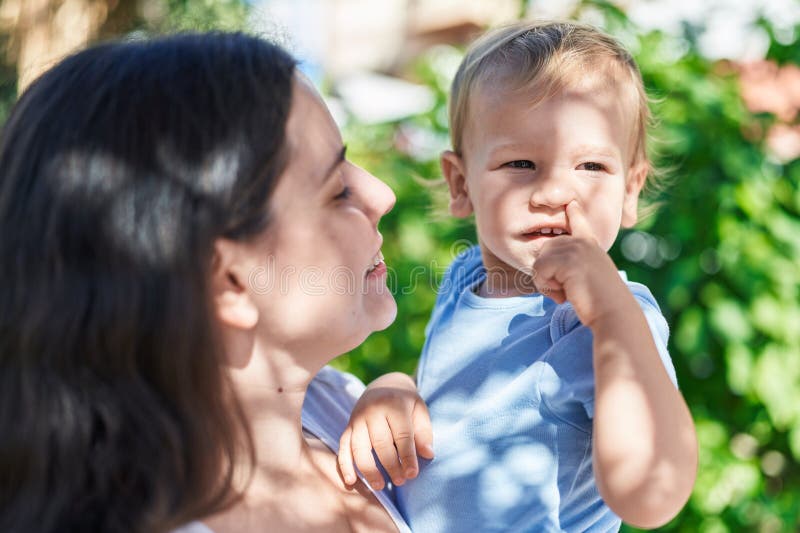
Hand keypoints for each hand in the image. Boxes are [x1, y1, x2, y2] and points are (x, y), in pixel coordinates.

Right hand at [338, 372, 433, 490]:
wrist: (384, 384)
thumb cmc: (406, 403)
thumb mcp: (419, 410)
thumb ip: (424, 432)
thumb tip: (428, 454)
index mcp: (395, 405)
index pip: (401, 434)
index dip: (407, 456)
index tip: (412, 474)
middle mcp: (373, 410)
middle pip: (380, 442)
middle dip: (390, 465)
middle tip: (400, 481)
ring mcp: (358, 418)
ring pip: (359, 447)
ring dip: (368, 469)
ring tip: (379, 486)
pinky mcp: (348, 426)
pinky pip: (343, 447)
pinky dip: (345, 465)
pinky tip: (351, 481)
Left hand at [532, 201, 630, 325]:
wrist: (613, 311)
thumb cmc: (602, 302)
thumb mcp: (589, 276)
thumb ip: (572, 265)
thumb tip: (541, 262)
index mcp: (591, 245)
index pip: (579, 224)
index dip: (573, 214)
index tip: (571, 204)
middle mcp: (582, 242)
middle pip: (545, 250)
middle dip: (548, 273)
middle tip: (567, 289)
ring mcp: (575, 248)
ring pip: (539, 262)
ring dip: (547, 283)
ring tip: (567, 292)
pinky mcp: (566, 260)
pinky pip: (538, 272)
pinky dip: (546, 288)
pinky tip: (564, 295)